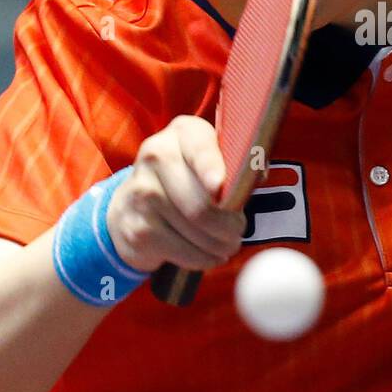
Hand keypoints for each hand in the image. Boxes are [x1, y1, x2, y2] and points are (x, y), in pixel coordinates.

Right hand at [106, 115, 246, 273]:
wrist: (132, 203)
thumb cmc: (189, 179)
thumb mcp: (213, 160)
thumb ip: (237, 164)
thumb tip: (258, 174)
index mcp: (183, 132)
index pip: (200, 149)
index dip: (211, 169)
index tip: (219, 187)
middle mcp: (157, 155)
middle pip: (201, 204)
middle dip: (230, 225)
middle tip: (238, 230)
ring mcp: (142, 192)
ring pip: (195, 231)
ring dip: (220, 244)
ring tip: (226, 243)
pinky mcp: (136, 228)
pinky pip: (183, 252)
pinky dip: (203, 258)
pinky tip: (207, 254)